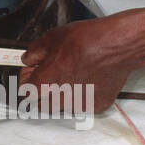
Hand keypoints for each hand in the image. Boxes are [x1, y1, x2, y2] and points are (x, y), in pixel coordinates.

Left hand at [18, 6, 144, 113]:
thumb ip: (35, 52)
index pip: (26, 91)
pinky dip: (82, 95)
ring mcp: (80, 104)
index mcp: (46, 83)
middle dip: (42, 91)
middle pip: (42, 103)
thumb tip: (28, 59)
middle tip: (50, 75)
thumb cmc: (88, 40)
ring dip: (62, 94)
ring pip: (62, 105)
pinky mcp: (97, 105)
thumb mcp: (52, 38)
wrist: (118, 45)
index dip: (28, 79)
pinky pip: (83, 104)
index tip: (32, 73)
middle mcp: (61, 98)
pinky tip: (88, 79)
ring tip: (73, 74)